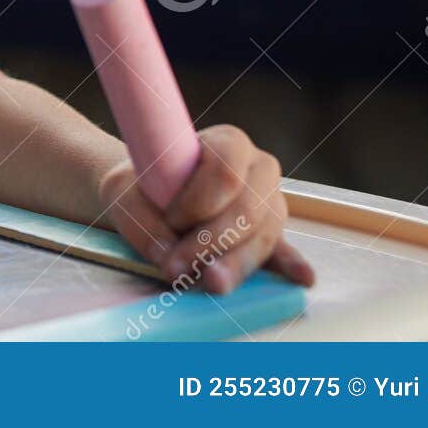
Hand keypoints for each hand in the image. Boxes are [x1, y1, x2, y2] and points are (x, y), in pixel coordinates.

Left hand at [96, 123, 315, 293]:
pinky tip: (301, 277)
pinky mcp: (271, 237)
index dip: (199, 202)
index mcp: (229, 143)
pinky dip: (290, 266)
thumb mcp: (125, 190)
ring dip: (234, 264)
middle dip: (212, 242)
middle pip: (247, 210)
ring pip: (262, 237)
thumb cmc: (141, 186)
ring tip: (212, 284)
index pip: (224, 174)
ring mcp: (271, 204)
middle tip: (177, 267)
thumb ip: (141, 218)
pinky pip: (283, 252)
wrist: (149, 195)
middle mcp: (259, 170)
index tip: (170, 220)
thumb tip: (168, 255)